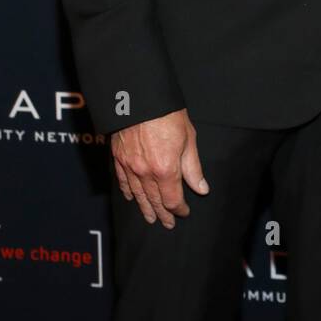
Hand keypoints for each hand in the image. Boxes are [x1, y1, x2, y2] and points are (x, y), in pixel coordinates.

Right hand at [110, 108, 208, 229]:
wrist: (139, 97)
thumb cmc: (167, 114)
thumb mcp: (188, 138)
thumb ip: (192, 167)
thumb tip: (201, 188)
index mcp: (165, 169)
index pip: (172, 199)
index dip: (179, 209)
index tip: (184, 212)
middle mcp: (145, 172)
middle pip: (154, 200)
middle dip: (162, 213)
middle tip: (167, 224)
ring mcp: (129, 166)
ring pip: (137, 194)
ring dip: (145, 208)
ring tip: (150, 218)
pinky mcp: (118, 158)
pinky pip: (123, 181)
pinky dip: (128, 192)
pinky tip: (131, 198)